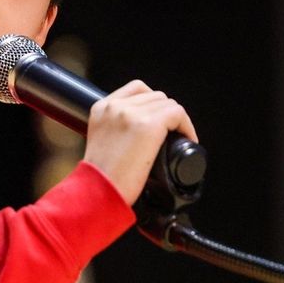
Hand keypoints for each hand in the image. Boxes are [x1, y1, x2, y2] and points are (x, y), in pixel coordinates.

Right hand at [82, 80, 197, 204]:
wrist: (97, 193)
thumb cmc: (100, 179)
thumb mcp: (101, 143)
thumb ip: (116, 130)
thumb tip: (140, 136)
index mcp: (101, 108)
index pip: (136, 89)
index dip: (152, 103)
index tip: (158, 121)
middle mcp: (115, 106)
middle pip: (155, 96)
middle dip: (165, 113)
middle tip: (171, 134)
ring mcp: (132, 114)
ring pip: (168, 104)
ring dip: (176, 120)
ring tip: (179, 137)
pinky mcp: (149, 125)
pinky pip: (178, 114)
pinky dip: (186, 126)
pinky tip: (187, 139)